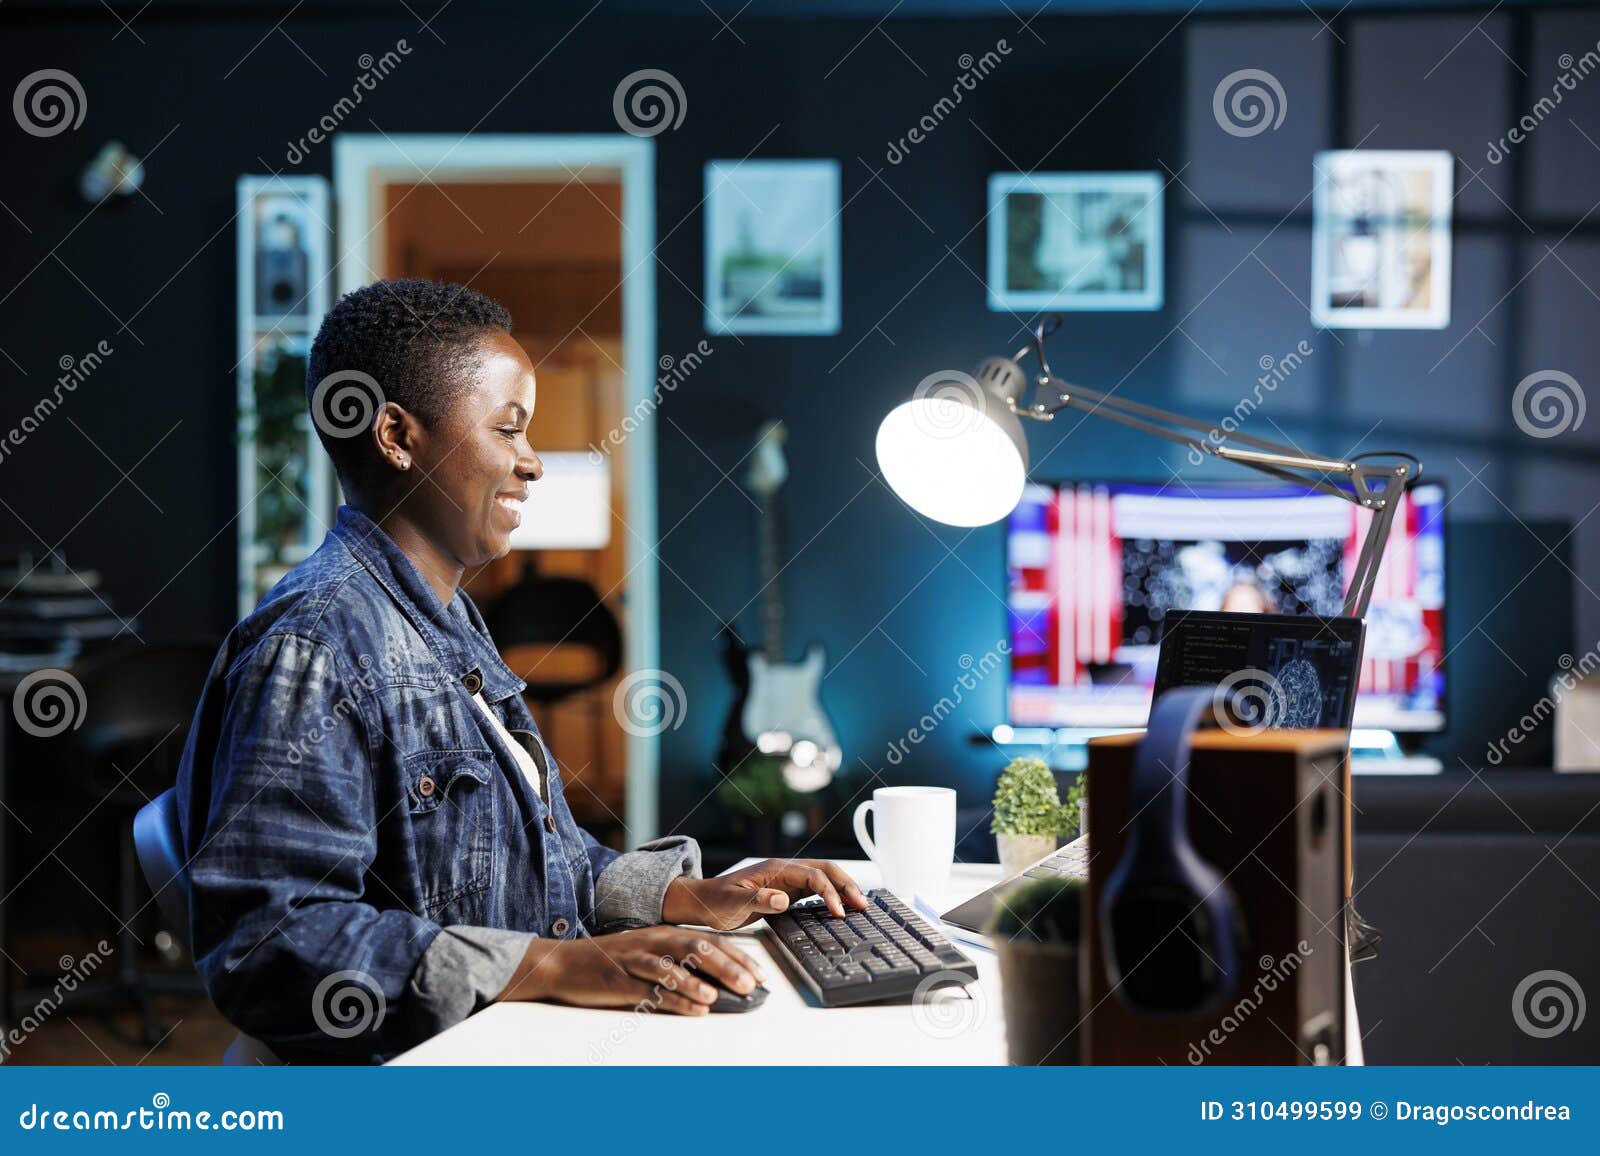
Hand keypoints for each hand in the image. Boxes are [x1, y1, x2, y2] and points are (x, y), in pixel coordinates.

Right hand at [505, 927, 766, 1016]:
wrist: (563, 963)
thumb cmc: (611, 962)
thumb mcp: (648, 954)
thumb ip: (678, 964)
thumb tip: (718, 986)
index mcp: (665, 933)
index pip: (710, 941)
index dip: (738, 956)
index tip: (761, 974)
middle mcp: (654, 942)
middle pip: (697, 948)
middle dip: (727, 966)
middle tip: (751, 984)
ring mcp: (636, 960)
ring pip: (673, 966)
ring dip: (699, 981)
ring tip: (718, 996)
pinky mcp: (621, 981)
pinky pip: (651, 990)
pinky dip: (674, 999)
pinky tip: (692, 1009)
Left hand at [662, 859, 869, 929]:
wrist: (704, 901)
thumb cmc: (715, 901)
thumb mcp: (732, 903)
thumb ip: (757, 900)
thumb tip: (783, 900)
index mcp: (776, 869)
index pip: (812, 876)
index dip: (829, 892)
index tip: (839, 912)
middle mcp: (785, 871)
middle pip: (825, 870)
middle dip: (846, 885)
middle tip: (862, 905)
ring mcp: (787, 880)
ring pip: (823, 878)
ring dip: (843, 889)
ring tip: (860, 906)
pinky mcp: (787, 891)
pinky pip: (815, 889)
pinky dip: (832, 896)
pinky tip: (840, 907)